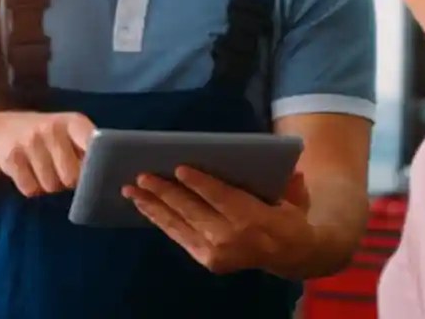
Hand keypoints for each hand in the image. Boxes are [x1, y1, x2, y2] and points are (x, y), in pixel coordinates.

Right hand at [0, 112, 94, 196]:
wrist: (4, 129)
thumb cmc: (48, 137)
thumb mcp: (70, 134)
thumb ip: (89, 150)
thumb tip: (108, 177)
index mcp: (74, 122)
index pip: (95, 146)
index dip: (97, 166)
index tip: (97, 175)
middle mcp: (52, 128)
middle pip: (72, 177)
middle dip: (69, 181)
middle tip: (63, 172)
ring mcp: (30, 142)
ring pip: (51, 186)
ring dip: (50, 185)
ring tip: (45, 170)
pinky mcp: (12, 158)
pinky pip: (30, 189)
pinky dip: (31, 188)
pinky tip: (29, 173)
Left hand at [123, 166, 316, 277]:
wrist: (290, 257)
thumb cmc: (287, 217)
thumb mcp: (293, 197)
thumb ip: (287, 182)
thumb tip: (286, 163)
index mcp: (253, 218)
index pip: (221, 197)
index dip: (199, 183)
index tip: (178, 167)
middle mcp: (230, 237)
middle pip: (192, 210)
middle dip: (164, 192)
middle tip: (142, 175)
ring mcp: (215, 252)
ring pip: (179, 224)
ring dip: (153, 206)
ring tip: (132, 190)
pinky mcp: (206, 260)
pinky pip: (178, 236)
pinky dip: (160, 220)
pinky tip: (144, 206)